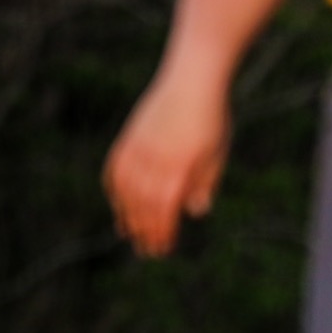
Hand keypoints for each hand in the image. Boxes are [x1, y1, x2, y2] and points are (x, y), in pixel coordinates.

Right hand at [103, 73, 230, 257]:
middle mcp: (154, 158)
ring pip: (125, 190)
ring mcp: (138, 147)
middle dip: (145, 231)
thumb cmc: (212, 120)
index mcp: (180, 166)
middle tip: (147, 252)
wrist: (192, 80)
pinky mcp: (129, 138)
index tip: (163, 249)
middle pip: (143, 204)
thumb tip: (195, 212)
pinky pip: (115, 170)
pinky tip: (118, 204)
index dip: (162, 232)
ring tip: (129, 234)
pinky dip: (114, 190)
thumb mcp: (217, 154)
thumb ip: (205, 183)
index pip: (165, 209)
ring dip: (127, 215)